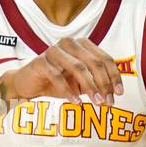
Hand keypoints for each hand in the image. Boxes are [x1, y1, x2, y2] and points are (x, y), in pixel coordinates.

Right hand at [4, 37, 123, 105]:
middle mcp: (69, 43)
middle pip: (94, 62)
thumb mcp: (79, 82)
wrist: (26, 84)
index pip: (104, 58)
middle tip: (109, 102)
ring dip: (90, 87)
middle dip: (104, 83)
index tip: (119, 93)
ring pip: (78, 68)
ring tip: (97, 103)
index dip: (114, 76)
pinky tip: (77, 102)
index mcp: (82, 44)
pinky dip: (69, 91)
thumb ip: (95, 83)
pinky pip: (58, 77)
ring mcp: (54, 51)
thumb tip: (113, 93)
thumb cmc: (55, 81)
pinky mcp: (41, 62)